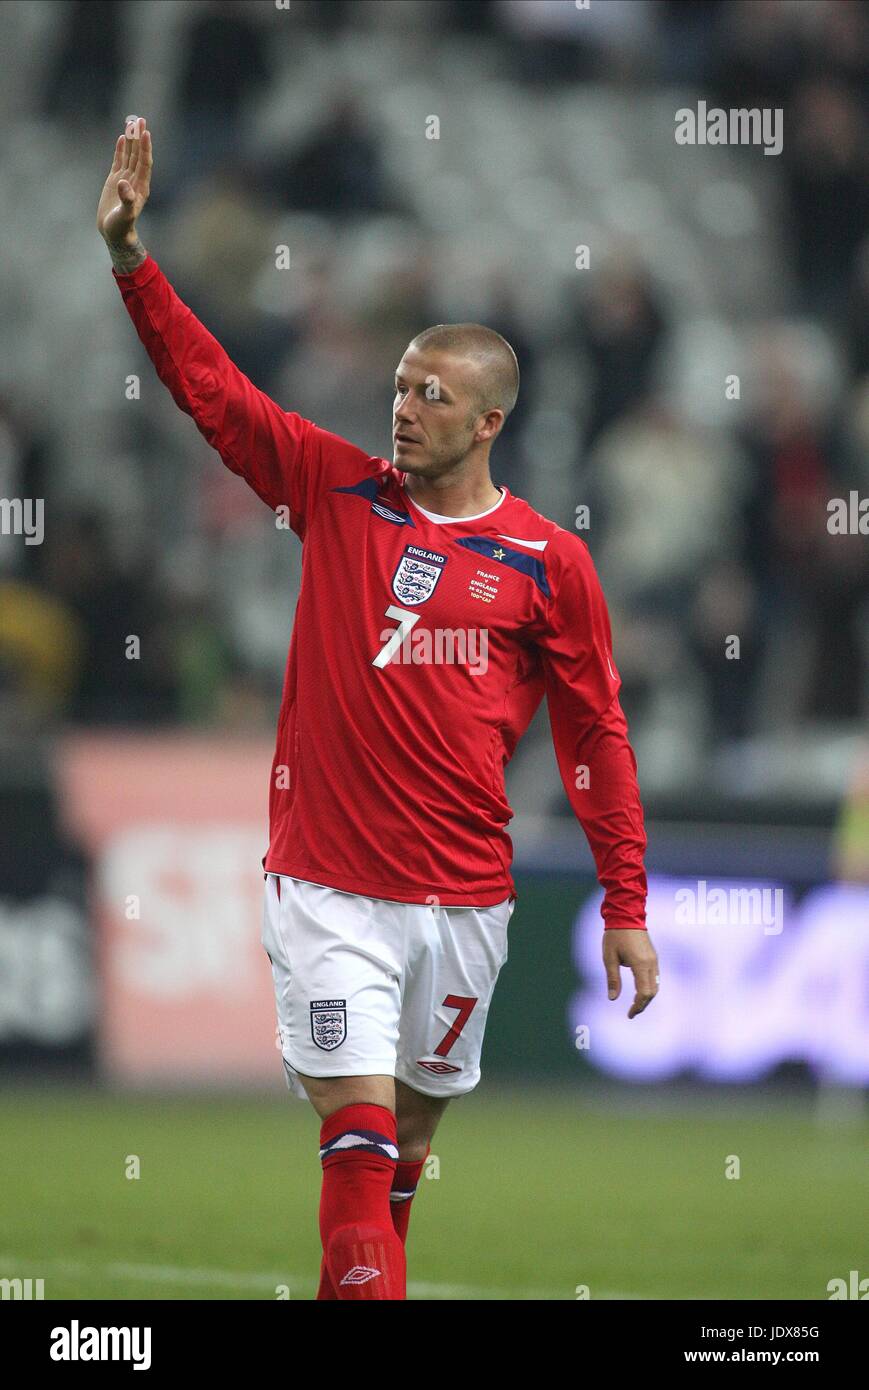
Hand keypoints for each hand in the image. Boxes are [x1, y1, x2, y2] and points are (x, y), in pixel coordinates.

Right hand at [97, 115, 151, 246]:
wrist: (114, 233)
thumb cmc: (121, 227)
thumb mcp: (125, 215)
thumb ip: (127, 200)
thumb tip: (123, 183)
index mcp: (141, 187)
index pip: (144, 163)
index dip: (145, 148)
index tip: (146, 132)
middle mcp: (135, 180)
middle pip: (138, 154)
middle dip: (140, 138)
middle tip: (141, 120)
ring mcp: (125, 179)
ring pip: (129, 155)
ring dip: (131, 140)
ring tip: (132, 123)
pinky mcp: (115, 180)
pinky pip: (119, 161)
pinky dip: (121, 149)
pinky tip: (122, 138)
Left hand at [603, 927, 658, 1017]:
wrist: (626, 916)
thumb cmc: (615, 936)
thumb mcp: (609, 958)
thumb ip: (613, 979)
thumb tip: (613, 998)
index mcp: (640, 964)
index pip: (644, 993)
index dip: (638, 1006)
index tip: (630, 1015)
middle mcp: (650, 963)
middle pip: (652, 992)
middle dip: (643, 1004)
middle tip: (631, 1012)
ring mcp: (654, 960)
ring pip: (656, 986)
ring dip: (647, 997)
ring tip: (635, 1004)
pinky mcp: (653, 957)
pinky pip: (655, 977)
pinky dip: (649, 988)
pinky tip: (640, 991)